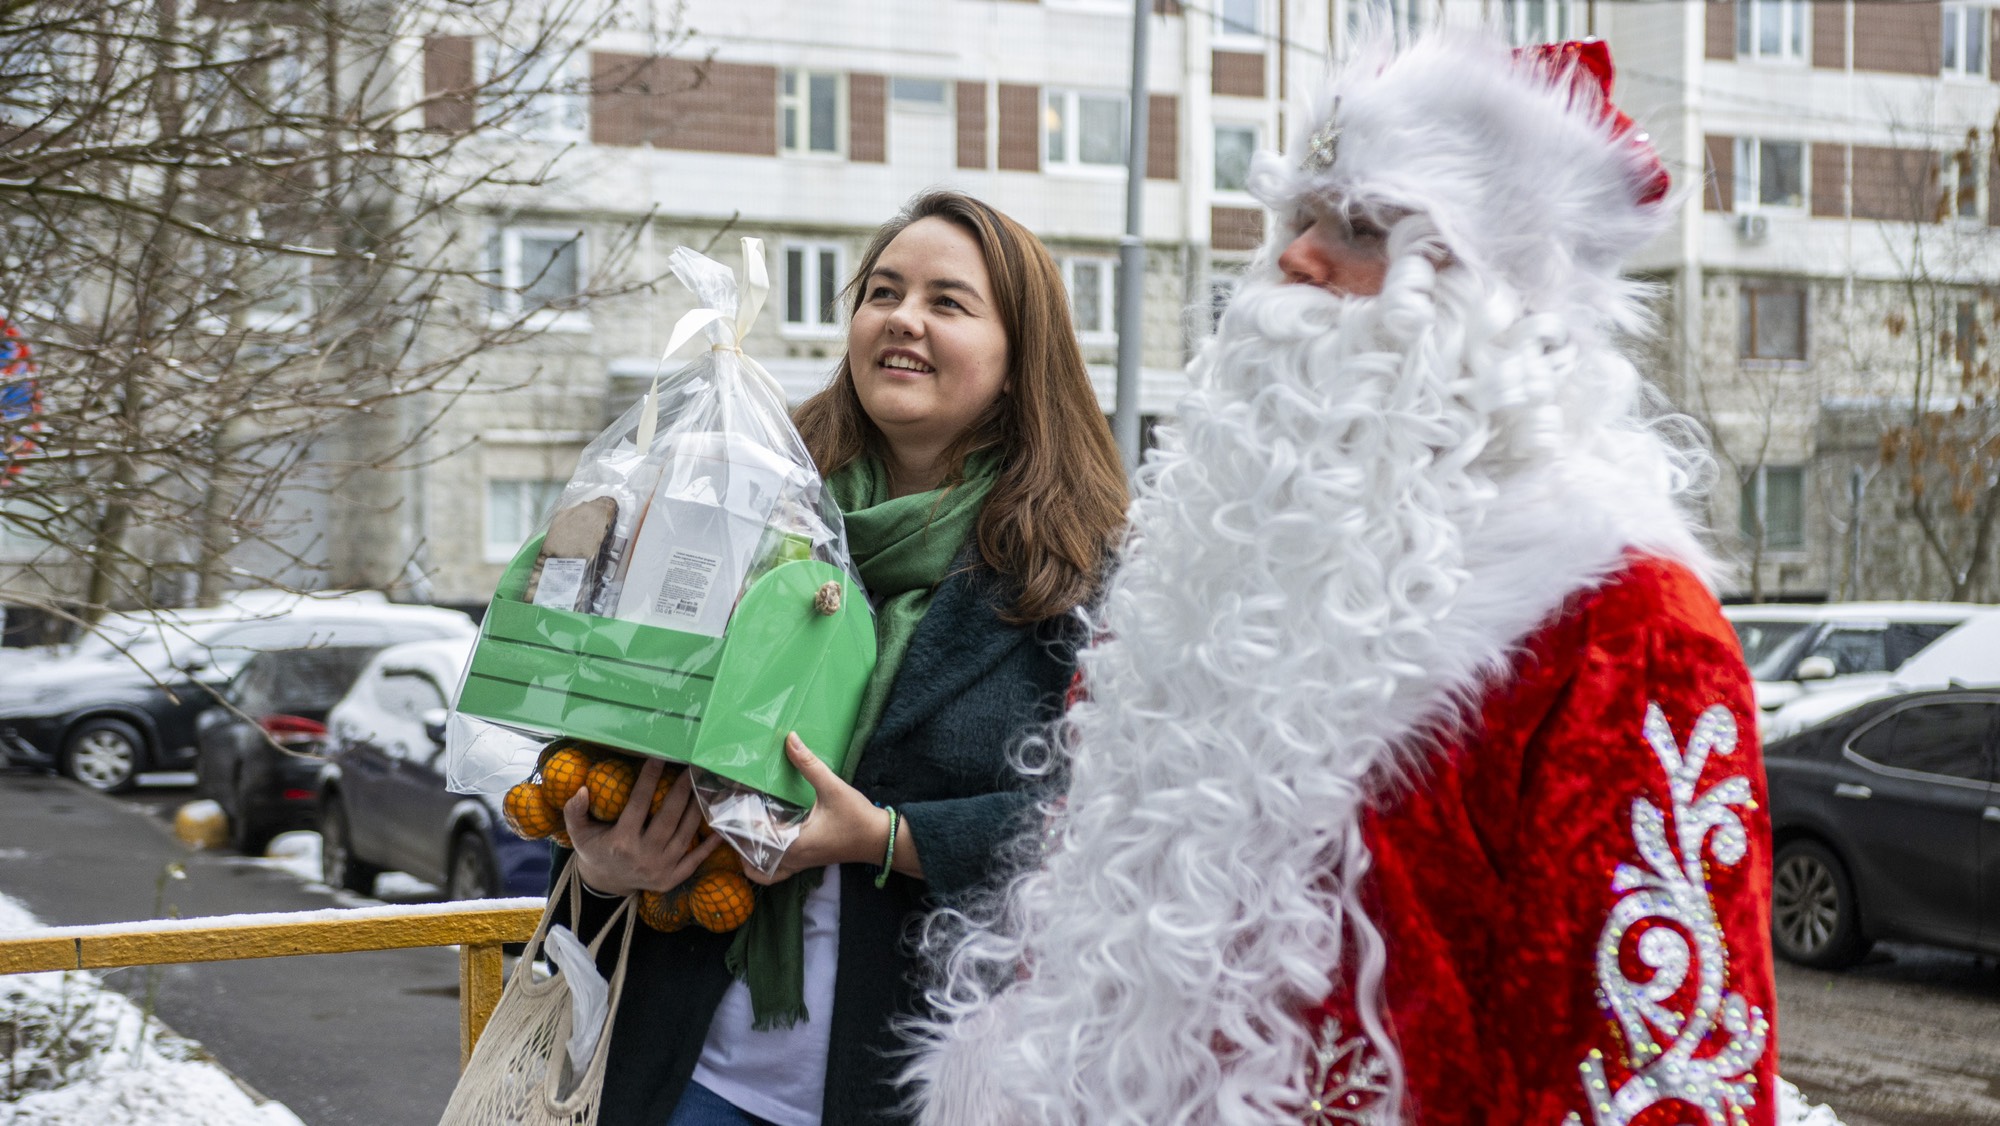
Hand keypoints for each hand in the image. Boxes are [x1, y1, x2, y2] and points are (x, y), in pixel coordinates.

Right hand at [563, 758, 720, 895]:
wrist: (606, 884)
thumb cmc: (595, 850)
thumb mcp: (578, 834)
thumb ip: (575, 812)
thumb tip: (582, 789)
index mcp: (621, 842)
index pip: (639, 804)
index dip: (649, 779)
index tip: (659, 758)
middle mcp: (643, 856)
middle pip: (668, 818)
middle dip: (682, 791)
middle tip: (691, 768)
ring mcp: (660, 869)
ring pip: (685, 835)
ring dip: (696, 810)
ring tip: (703, 787)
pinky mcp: (672, 879)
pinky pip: (695, 860)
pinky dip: (708, 845)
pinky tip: (719, 828)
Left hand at [744, 733, 896, 885]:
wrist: (881, 840)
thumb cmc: (857, 817)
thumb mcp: (833, 788)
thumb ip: (809, 765)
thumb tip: (790, 739)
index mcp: (794, 844)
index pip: (753, 839)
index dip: (737, 824)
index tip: (726, 807)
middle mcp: (792, 859)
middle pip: (751, 857)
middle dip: (737, 840)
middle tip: (729, 816)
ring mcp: (799, 864)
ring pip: (761, 869)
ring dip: (748, 854)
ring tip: (742, 831)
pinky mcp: (806, 862)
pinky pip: (776, 869)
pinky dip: (764, 861)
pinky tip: (764, 841)